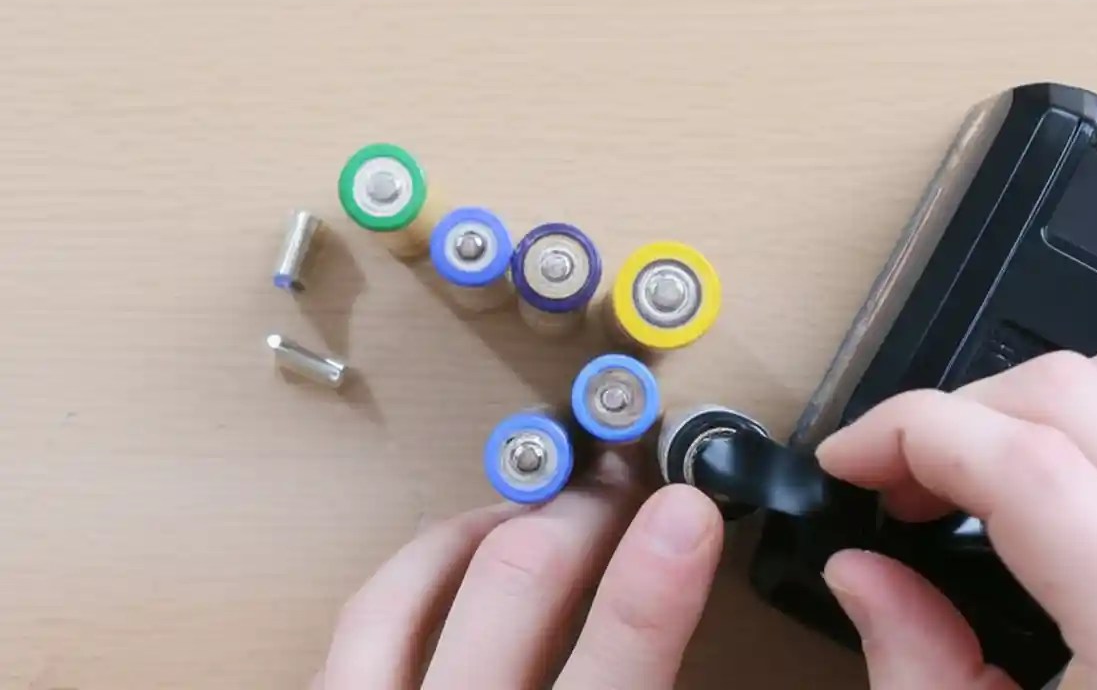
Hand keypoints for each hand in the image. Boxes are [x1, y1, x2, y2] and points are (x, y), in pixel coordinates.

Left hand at [313, 449, 723, 689]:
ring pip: (400, 593)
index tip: (686, 509)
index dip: (655, 588)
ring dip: (477, 534)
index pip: (615, 676)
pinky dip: (411, 580)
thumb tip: (657, 586)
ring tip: (529, 516)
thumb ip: (623, 681)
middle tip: (611, 485)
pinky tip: (447, 571)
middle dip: (574, 517)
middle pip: (511, 592)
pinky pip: (352, 631)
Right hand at [816, 342, 1096, 688]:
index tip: (855, 458)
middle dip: (959, 412)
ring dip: (1042, 402)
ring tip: (987, 468)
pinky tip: (1081, 476)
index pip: (1025, 462)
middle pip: (1081, 395)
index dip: (908, 431)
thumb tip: (861, 571)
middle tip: (903, 476)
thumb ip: (916, 666)